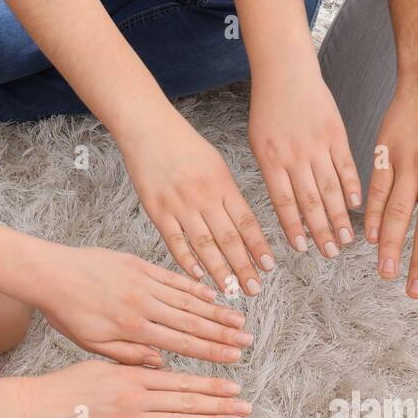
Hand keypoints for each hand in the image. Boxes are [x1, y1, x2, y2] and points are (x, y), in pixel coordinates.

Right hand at [18, 360, 249, 417]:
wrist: (36, 407)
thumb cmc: (68, 385)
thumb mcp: (103, 365)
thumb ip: (133, 366)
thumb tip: (160, 365)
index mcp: (133, 375)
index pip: (182, 381)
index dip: (211, 385)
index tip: (234, 388)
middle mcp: (136, 397)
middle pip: (187, 401)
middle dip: (221, 405)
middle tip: (247, 408)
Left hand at [34, 245, 252, 366]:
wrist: (50, 273)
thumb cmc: (68, 313)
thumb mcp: (93, 344)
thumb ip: (128, 355)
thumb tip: (160, 364)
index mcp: (134, 329)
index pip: (182, 343)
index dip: (211, 352)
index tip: (233, 358)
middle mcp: (145, 305)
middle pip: (193, 322)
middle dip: (223, 334)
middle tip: (247, 342)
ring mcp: (144, 282)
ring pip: (188, 300)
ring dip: (216, 312)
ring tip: (239, 321)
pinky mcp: (139, 265)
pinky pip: (173, 278)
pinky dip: (195, 287)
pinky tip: (213, 294)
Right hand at [122, 115, 274, 296]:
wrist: (148, 127)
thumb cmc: (184, 145)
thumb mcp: (216, 164)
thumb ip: (229, 194)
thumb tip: (245, 225)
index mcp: (223, 184)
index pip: (246, 222)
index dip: (258, 247)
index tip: (269, 267)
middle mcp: (204, 197)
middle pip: (229, 239)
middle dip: (244, 267)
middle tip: (254, 289)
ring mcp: (180, 205)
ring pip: (204, 246)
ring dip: (220, 271)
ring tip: (231, 290)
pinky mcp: (157, 211)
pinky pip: (175, 242)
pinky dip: (187, 261)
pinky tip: (198, 276)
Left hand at [249, 63, 360, 257]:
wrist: (286, 71)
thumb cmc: (269, 109)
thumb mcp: (260, 143)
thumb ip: (274, 174)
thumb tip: (289, 210)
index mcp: (271, 160)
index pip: (285, 202)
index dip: (294, 228)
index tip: (303, 248)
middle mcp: (295, 156)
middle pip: (310, 202)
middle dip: (321, 231)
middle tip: (331, 252)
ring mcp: (317, 145)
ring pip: (330, 189)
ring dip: (339, 217)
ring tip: (347, 238)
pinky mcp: (336, 134)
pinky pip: (345, 166)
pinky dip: (352, 187)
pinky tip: (357, 206)